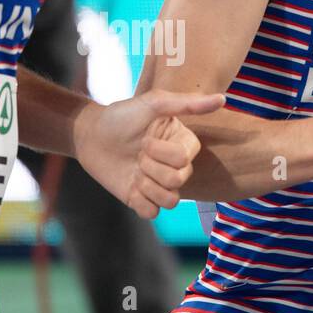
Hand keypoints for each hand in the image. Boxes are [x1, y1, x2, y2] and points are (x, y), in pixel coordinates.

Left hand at [75, 90, 224, 219]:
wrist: (90, 135)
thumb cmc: (122, 116)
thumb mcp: (153, 103)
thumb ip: (187, 103)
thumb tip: (223, 99)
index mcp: (183, 144)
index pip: (184, 160)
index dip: (161, 152)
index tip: (145, 138)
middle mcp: (176, 166)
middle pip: (178, 181)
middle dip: (150, 167)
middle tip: (137, 154)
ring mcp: (159, 184)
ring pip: (170, 201)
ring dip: (147, 186)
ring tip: (134, 171)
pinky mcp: (143, 200)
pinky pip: (152, 213)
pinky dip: (139, 201)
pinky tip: (130, 186)